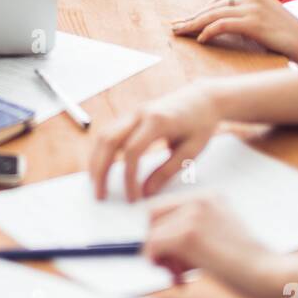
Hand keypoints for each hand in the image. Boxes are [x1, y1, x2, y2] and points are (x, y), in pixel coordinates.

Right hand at [89, 82, 220, 200]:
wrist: (202, 98)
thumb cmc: (200, 125)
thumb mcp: (191, 152)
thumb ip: (166, 171)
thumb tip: (146, 192)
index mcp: (157, 121)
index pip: (133, 151)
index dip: (129, 177)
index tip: (133, 199)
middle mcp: (139, 113)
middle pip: (109, 140)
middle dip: (100, 169)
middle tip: (99, 195)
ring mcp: (132, 112)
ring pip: (104, 134)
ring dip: (96, 160)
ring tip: (96, 184)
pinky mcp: (130, 115)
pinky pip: (109, 132)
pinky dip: (102, 151)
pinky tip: (102, 167)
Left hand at [144, 192, 284, 297]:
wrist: (270, 272)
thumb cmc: (249, 263)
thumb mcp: (219, 236)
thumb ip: (192, 233)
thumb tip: (155, 245)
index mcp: (209, 197)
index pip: (166, 207)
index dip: (161, 232)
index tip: (170, 255)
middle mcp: (199, 199)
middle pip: (154, 216)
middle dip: (157, 242)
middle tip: (174, 268)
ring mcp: (193, 214)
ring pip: (153, 233)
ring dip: (162, 258)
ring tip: (181, 275)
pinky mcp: (189, 234)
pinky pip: (154, 246)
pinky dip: (158, 263)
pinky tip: (179, 278)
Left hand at [171, 0, 297, 62]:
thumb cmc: (285, 37)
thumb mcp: (264, 19)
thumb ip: (244, 15)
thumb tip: (218, 22)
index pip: (220, 0)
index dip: (202, 11)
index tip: (186, 20)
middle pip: (213, 6)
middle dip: (192, 17)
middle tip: (175, 26)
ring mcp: (253, 7)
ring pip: (214, 14)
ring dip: (193, 24)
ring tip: (180, 33)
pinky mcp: (253, 22)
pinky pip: (222, 24)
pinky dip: (208, 31)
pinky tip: (200, 40)